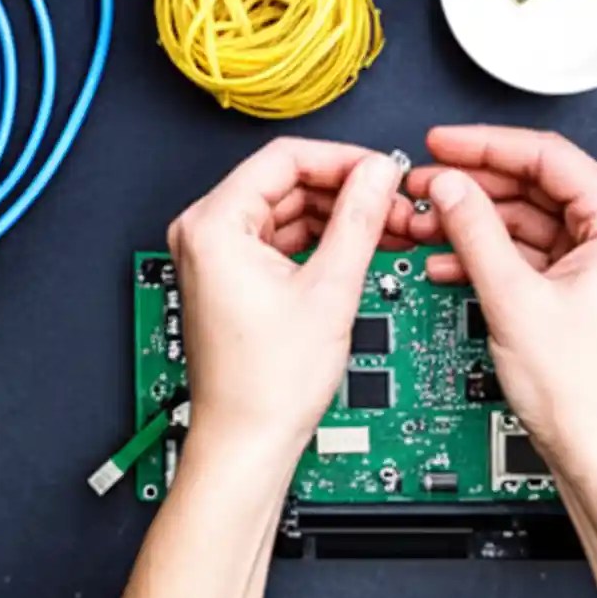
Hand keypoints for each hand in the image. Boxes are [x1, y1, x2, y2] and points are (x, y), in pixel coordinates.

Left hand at [167, 138, 413, 461]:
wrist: (247, 440)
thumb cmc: (266, 384)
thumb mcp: (330, 289)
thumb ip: (358, 219)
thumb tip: (377, 175)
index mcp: (212, 225)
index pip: (285, 158)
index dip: (343, 160)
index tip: (382, 170)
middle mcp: (202, 233)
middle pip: (286, 183)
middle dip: (345, 191)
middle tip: (393, 203)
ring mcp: (213, 256)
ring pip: (286, 211)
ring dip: (337, 217)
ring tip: (387, 227)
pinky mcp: (228, 277)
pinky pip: (278, 240)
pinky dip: (318, 242)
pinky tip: (358, 248)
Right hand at [405, 126, 596, 478]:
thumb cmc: (585, 393)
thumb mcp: (513, 297)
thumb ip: (474, 230)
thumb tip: (448, 185)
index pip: (548, 156)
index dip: (484, 146)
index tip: (441, 143)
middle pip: (538, 186)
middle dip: (474, 188)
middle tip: (424, 185)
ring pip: (531, 221)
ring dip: (476, 224)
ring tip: (428, 224)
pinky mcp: (589, 287)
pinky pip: (534, 254)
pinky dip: (493, 255)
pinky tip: (450, 261)